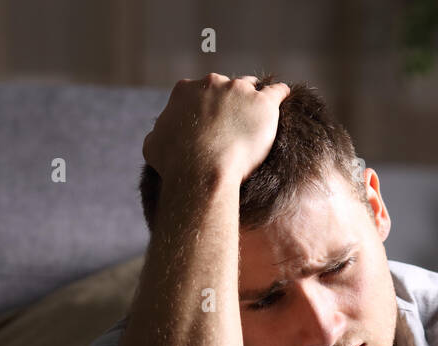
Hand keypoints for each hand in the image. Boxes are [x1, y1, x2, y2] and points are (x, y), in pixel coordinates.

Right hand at [142, 73, 290, 185]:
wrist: (202, 171)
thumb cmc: (175, 162)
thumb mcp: (153, 144)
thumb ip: (159, 132)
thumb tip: (159, 134)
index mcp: (185, 89)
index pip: (198, 91)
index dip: (205, 106)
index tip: (210, 120)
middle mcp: (212, 82)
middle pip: (225, 86)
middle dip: (229, 101)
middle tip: (234, 121)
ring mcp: (239, 90)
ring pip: (250, 87)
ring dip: (252, 98)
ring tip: (259, 113)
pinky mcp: (263, 103)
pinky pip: (277, 91)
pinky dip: (280, 93)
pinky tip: (284, 96)